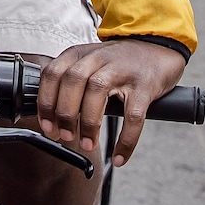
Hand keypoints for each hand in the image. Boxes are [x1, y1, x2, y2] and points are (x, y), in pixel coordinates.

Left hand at [33, 38, 186, 167]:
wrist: (158, 49)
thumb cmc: (120, 62)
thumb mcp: (90, 62)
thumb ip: (70, 82)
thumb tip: (51, 119)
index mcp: (81, 54)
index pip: (53, 73)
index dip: (46, 103)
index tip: (47, 127)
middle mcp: (99, 58)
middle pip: (72, 80)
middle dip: (64, 113)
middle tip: (65, 137)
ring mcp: (122, 70)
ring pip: (98, 92)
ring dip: (88, 123)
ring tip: (88, 145)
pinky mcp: (144, 85)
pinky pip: (133, 116)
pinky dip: (125, 140)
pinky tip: (119, 156)